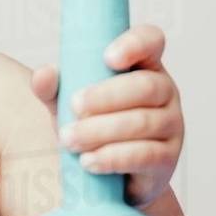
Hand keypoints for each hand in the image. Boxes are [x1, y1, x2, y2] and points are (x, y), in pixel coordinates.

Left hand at [30, 23, 183, 208]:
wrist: (106, 175)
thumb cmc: (89, 124)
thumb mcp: (65, 103)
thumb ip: (52, 87)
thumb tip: (44, 74)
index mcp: (142, 65)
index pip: (151, 41)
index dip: (135, 44)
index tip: (107, 58)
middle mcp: (164, 91)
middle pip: (146, 86)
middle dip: (106, 96)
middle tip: (73, 107)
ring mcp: (171, 124)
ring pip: (143, 123)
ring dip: (101, 131)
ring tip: (68, 139)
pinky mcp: (168, 158)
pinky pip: (146, 155)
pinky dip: (113, 157)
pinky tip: (89, 161)